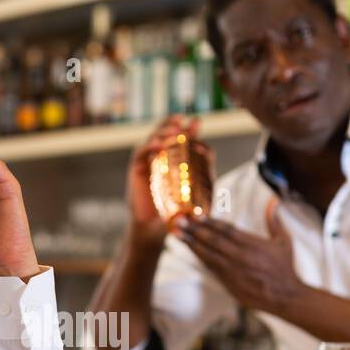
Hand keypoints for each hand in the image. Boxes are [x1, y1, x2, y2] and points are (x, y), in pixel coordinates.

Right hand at [125, 114, 215, 252]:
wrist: (155, 228)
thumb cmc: (177, 212)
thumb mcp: (194, 194)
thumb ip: (202, 176)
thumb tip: (211, 159)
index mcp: (174, 159)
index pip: (181, 138)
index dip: (188, 128)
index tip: (196, 122)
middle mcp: (160, 156)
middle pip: (166, 132)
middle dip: (175, 123)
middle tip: (184, 121)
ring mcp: (148, 161)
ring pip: (154, 138)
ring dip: (164, 131)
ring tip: (175, 130)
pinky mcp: (137, 168)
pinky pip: (141, 152)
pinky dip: (149, 146)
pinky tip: (158, 145)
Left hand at [177, 198, 302, 316]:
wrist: (284, 296)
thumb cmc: (285, 268)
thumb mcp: (284, 242)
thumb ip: (275, 222)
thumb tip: (273, 203)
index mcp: (251, 244)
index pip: (226, 229)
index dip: (210, 222)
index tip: (196, 215)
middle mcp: (239, 255)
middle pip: (212, 240)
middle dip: (194, 230)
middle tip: (179, 221)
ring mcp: (232, 270)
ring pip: (208, 254)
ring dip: (192, 244)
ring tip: (178, 235)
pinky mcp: (229, 283)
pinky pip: (211, 268)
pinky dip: (200, 259)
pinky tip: (191, 251)